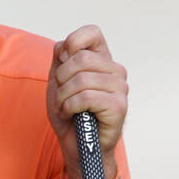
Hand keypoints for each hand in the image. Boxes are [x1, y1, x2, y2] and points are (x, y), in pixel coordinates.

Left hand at [46, 24, 127, 178]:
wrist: (76, 145)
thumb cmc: (69, 114)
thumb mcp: (58, 81)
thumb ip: (60, 58)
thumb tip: (65, 47)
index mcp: (103, 60)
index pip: (92, 32)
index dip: (72, 43)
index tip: (62, 63)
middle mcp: (115, 70)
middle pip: (80, 58)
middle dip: (61, 79)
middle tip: (61, 95)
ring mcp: (120, 87)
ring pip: (81, 79)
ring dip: (63, 97)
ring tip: (64, 107)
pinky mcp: (118, 106)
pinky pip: (86, 97)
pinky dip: (69, 107)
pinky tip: (70, 115)